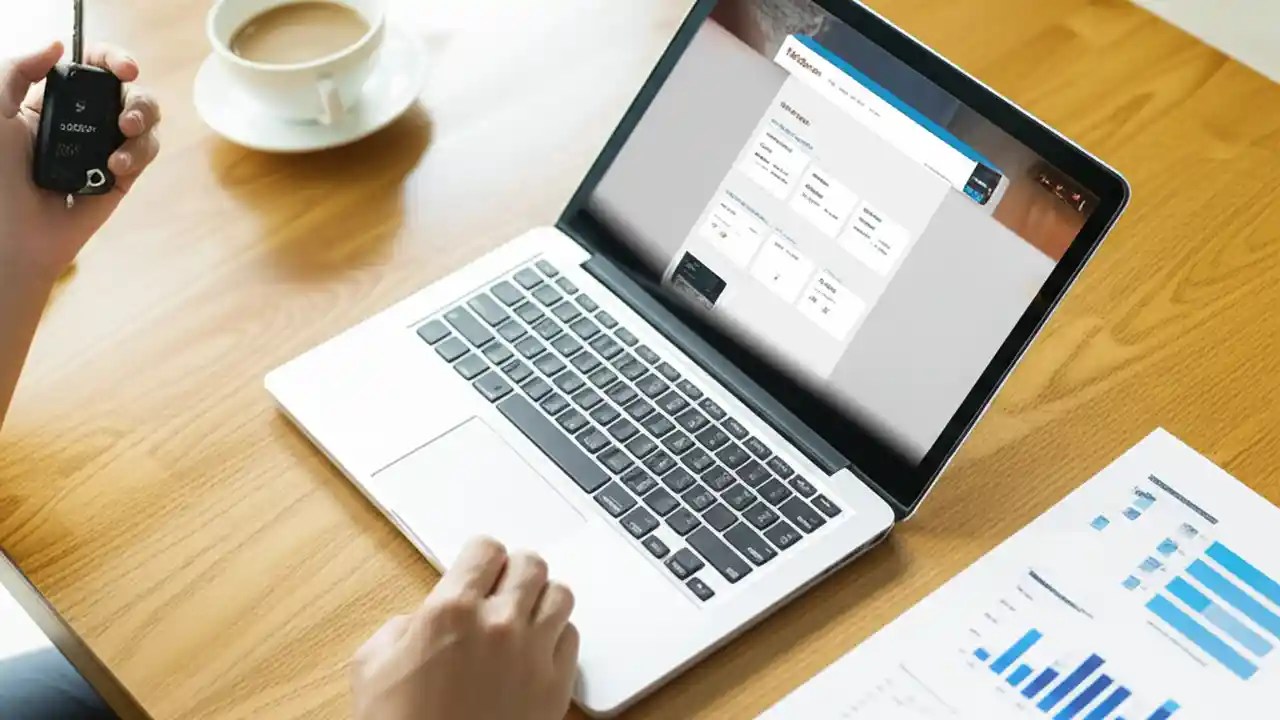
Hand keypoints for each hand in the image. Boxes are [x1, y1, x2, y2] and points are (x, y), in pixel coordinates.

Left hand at [0, 41, 160, 283]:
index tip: (122, 68)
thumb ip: (17, 70)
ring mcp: (104, 150)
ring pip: (144, 120)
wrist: (13, 237)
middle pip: (127, 91)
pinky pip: (146, 153)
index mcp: (51, 104)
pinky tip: (117, 167)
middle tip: (128, 107)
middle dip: (136, 96)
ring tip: (124, 136)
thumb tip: (58, 45)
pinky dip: (139, 153)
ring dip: (142, 122)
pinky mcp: (121, 178)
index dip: (110, 60)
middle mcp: (82, 124)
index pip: (88, 70)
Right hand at [350, 538, 579, 719]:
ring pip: (560, 595)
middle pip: (531, 564)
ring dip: (541, 600)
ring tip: (525, 616)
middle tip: (502, 590)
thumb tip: (421, 619)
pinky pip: (572, 638)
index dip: (481, 557)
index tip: (478, 569)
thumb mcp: (372, 666)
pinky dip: (557, 637)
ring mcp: (532, 654)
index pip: (487, 549)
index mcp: (450, 611)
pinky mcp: (556, 685)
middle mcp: (498, 625)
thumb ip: (400, 627)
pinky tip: (536, 650)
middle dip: (514, 572)